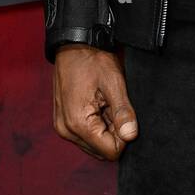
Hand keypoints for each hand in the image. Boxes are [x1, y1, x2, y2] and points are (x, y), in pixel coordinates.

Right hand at [52, 44, 138, 160]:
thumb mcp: (113, 82)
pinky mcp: (63, 121)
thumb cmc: (92, 59)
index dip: (124, 135)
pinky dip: (96, 123)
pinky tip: (98, 103)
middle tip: (114, 105)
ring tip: (105, 102)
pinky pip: (85, 134)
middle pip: (101, 149)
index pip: (110, 151)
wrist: (73, 44)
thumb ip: (123, 111)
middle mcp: (66, 130)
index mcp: (78, 124)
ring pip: (94, 143)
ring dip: (105, 127)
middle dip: (114, 132)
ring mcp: (63, 126)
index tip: (124, 114)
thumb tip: (131, 136)